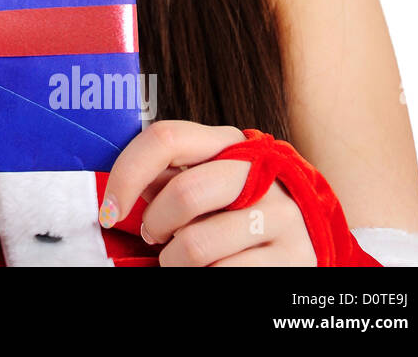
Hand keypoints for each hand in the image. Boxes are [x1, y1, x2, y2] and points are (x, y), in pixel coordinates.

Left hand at [101, 120, 315, 265]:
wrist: (307, 237)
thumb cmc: (236, 207)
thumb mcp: (206, 181)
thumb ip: (168, 177)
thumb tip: (122, 190)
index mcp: (229, 143)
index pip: (166, 138)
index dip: (126, 174)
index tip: (109, 209)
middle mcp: (261, 172)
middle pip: (183, 193)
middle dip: (154, 225)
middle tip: (154, 236)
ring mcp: (281, 215)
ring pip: (195, 244)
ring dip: (174, 260)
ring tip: (182, 258)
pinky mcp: (294, 258)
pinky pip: (221, 275)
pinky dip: (201, 279)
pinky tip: (211, 270)